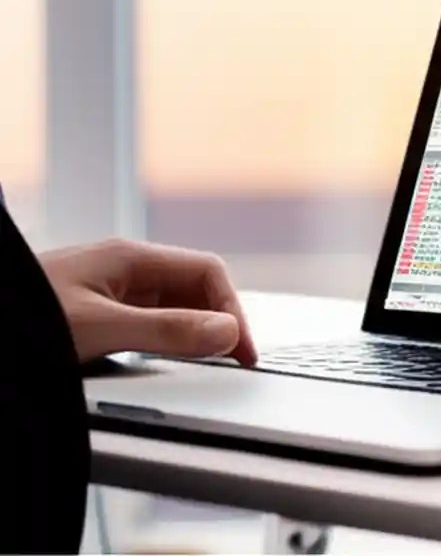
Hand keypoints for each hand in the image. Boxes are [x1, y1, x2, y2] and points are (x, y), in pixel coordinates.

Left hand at [38, 239, 257, 365]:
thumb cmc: (21, 317)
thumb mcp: (98, 328)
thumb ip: (165, 331)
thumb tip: (225, 333)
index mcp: (129, 258)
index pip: (206, 273)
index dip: (232, 310)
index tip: (241, 350)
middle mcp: (123, 269)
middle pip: (194, 288)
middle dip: (220, 321)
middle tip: (236, 361)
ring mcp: (110, 290)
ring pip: (174, 305)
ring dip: (197, 331)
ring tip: (212, 362)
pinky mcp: (97, 313)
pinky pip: (150, 321)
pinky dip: (172, 340)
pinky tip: (172, 359)